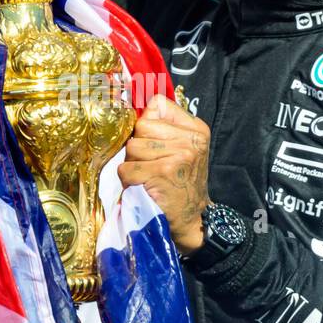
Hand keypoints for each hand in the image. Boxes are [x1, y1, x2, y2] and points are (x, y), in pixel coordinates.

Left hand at [116, 94, 209, 253]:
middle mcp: (191, 140)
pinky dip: (129, 181)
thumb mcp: (182, 149)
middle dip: (138, 147)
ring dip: (133, 165)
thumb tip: (130, 102)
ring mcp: (178, 156)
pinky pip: (126, 168)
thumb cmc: (180, 182)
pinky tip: (144, 188)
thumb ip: (163, 127)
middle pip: (141, 126)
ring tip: (149, 177)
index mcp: (196, 129)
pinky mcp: (162, 173)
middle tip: (152, 165)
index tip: (153, 141)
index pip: (157, 104)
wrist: (191, 220)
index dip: (147, 122)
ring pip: (132, 147)